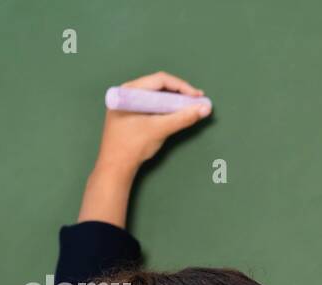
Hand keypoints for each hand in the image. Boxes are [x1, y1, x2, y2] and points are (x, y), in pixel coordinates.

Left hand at [77, 72, 210, 227]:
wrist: (115, 167)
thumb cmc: (133, 146)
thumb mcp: (160, 129)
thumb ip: (183, 118)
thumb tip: (205, 108)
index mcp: (129, 90)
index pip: (160, 80)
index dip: (182, 86)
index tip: (199, 96)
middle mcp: (128, 93)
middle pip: (159, 86)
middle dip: (180, 93)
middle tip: (197, 101)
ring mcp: (129, 104)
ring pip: (157, 96)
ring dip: (175, 101)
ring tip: (190, 107)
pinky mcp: (132, 115)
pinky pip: (153, 105)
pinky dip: (167, 108)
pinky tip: (177, 114)